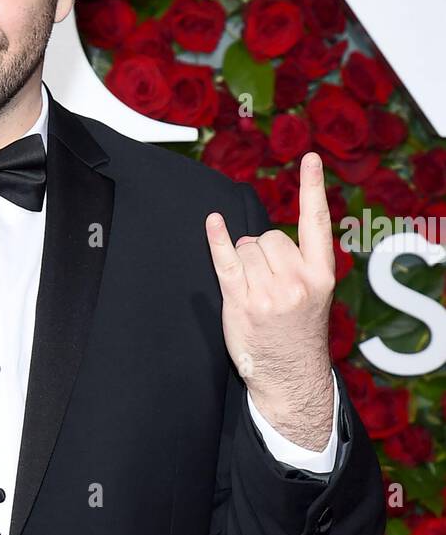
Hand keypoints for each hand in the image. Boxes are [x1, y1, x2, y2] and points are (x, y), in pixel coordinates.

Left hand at [205, 153, 335, 450]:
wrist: (289, 376)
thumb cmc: (296, 335)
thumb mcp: (313, 297)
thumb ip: (297, 264)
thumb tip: (255, 240)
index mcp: (321, 275)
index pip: (317, 223)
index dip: (313, 187)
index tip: (311, 158)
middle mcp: (297, 280)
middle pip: (269, 237)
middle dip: (261, 252)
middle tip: (264, 283)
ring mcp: (269, 292)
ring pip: (247, 250)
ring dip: (243, 263)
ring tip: (253, 292)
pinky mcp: (242, 302)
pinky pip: (226, 261)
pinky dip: (216, 240)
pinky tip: (212, 223)